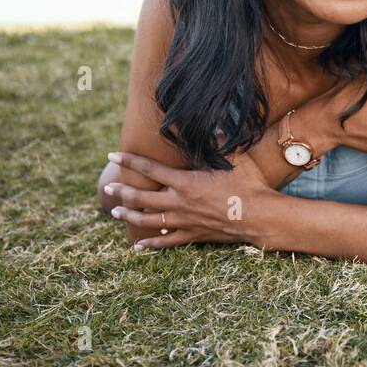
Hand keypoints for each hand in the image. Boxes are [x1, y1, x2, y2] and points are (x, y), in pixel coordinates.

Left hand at [103, 150, 273, 250]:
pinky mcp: (194, 235)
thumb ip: (217, 139)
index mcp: (185, 181)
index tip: (112, 155)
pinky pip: (167, 241)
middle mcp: (179, 202)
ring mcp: (184, 221)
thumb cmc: (248, 184)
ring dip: (130, 216)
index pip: (150, 169)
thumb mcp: (234, 157)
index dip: (130, 161)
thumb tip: (209, 120)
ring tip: (115, 212)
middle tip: (107, 189)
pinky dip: (152, 244)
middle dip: (123, 192)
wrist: (259, 215)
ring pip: (148, 220)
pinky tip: (139, 246)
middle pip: (142, 197)